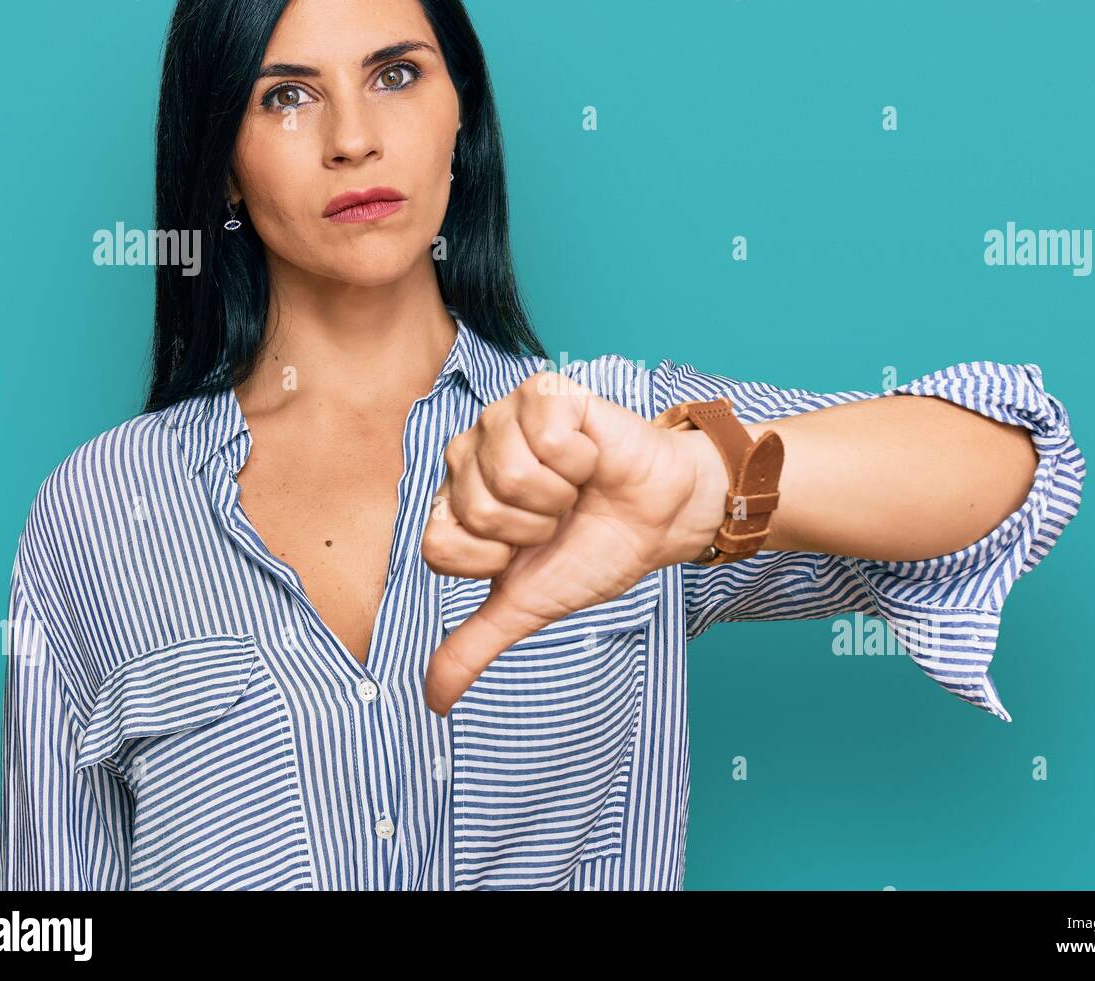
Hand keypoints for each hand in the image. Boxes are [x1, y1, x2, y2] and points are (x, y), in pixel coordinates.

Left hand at [419, 371, 728, 714]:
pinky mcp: (544, 392)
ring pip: (509, 472)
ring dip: (559, 494)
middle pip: (477, 508)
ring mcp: (503, 418)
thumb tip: (434, 702)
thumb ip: (474, 645)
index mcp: (453, 504)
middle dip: (533, 528)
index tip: (526, 552)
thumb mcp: (528, 605)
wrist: (660, 518)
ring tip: (574, 487)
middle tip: (558, 517)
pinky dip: (583, 459)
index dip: (493, 561)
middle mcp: (468, 455)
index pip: (439, 545)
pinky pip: (549, 437)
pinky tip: (590, 457)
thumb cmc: (594, 551)